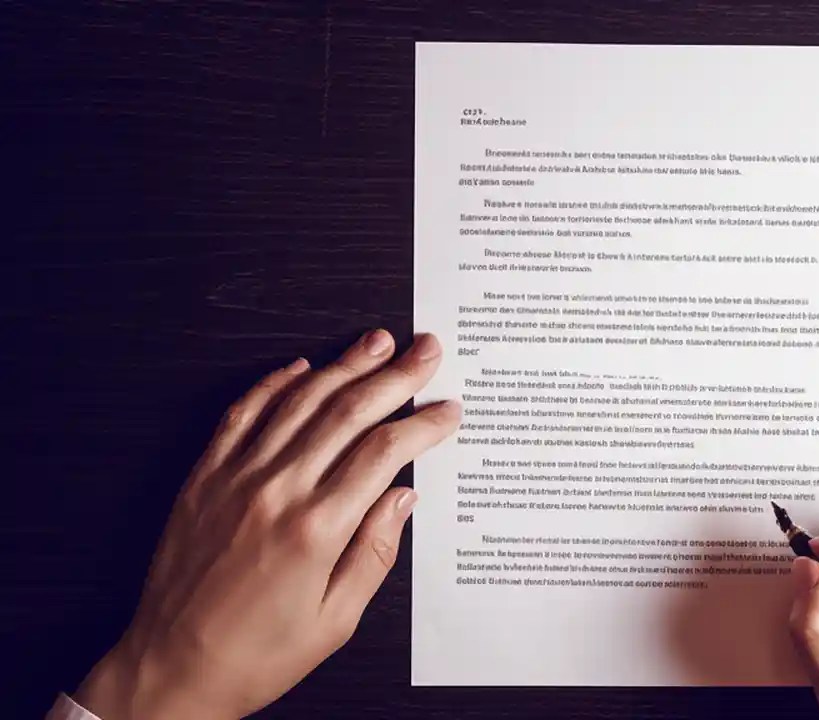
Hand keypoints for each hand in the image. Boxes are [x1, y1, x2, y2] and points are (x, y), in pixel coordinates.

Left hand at [75, 330, 460, 719]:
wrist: (172, 668)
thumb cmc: (256, 655)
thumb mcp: (335, 621)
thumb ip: (374, 552)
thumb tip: (403, 497)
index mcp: (317, 529)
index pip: (385, 453)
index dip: (424, 423)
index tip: (448, 409)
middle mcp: (277, 491)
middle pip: (349, 412)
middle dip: (396, 376)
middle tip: (426, 350)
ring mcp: (236, 478)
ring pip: (300, 402)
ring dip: (344, 366)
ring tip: (377, 342)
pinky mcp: (204, 477)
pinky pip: (242, 414)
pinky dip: (274, 384)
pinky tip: (302, 367)